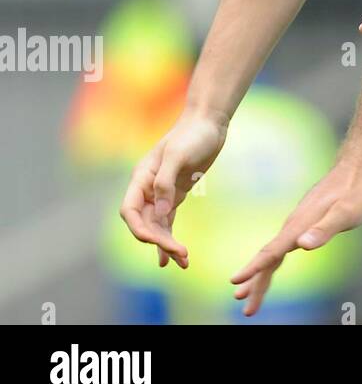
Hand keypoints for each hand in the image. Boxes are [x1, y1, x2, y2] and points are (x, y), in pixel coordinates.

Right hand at [119, 107, 228, 268]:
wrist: (209, 121)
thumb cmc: (193, 134)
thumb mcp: (179, 155)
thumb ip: (166, 183)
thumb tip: (160, 214)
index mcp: (141, 178)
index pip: (130, 211)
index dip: (139, 229)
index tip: (157, 240)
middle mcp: (148, 188)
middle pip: (145, 223)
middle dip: (160, 241)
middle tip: (181, 255)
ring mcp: (162, 192)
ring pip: (158, 225)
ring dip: (167, 244)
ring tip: (183, 262)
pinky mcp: (176, 194)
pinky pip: (168, 221)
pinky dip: (170, 237)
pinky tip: (176, 256)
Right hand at [230, 163, 361, 316]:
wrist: (356, 169)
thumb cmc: (355, 191)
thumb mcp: (346, 212)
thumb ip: (324, 229)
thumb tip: (302, 245)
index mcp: (300, 225)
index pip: (273, 250)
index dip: (255, 267)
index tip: (236, 282)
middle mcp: (294, 225)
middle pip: (269, 257)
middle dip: (254, 282)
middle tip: (243, 306)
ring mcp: (297, 225)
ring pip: (273, 254)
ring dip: (260, 276)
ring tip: (246, 296)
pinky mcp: (302, 224)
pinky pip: (281, 248)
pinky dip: (271, 263)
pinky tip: (268, 270)